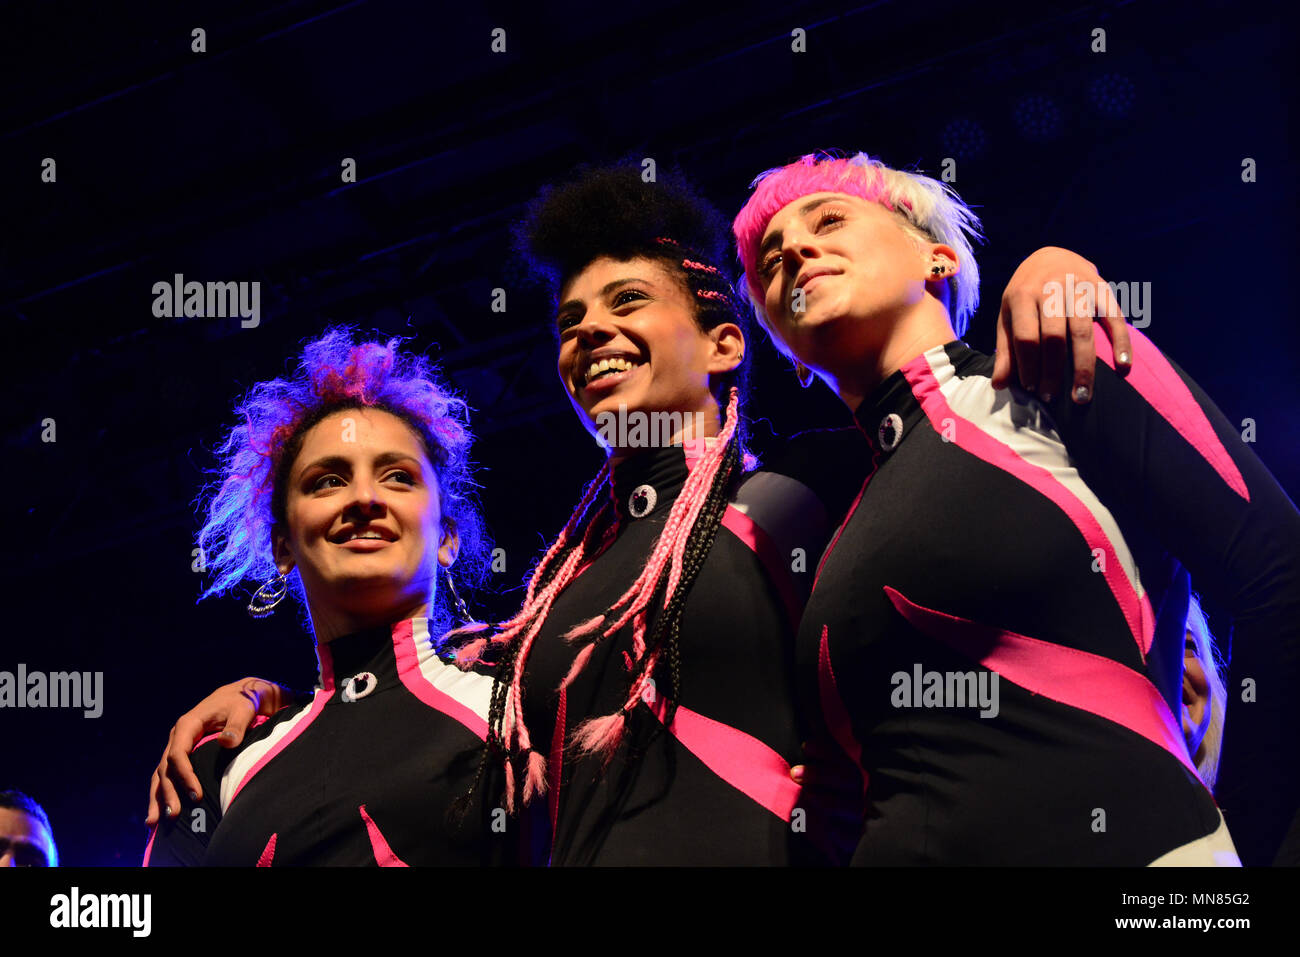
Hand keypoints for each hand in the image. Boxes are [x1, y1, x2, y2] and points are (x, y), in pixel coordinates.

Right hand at [144, 677, 293, 825]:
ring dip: (158, 797)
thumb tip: (227, 742)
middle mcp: (178, 736)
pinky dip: (162, 792)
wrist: (241, 695)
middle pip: (166, 767)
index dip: (185, 775)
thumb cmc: (242, 702)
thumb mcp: (243, 710)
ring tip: (154, 822)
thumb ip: (236, 726)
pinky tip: (158, 811)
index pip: (179, 753)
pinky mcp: (182, 753)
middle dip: (169, 792)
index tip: (196, 794)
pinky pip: (168, 774)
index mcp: (188, 724)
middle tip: (175, 814)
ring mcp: (178, 745)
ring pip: (161, 774)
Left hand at [992, 246, 1131, 402]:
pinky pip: (1114, 317)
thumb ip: (1005, 350)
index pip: (1026, 338)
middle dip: (1053, 371)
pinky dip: (1121, 342)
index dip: (1029, 366)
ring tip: (1082, 395)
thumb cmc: (1026, 295)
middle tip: (1053, 398)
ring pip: (1083, 331)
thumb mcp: (1008, 316)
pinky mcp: (1102, 288)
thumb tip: (1000, 386)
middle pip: (1054, 337)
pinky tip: (1123, 366)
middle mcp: (1051, 289)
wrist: (1052, 256)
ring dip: (1083, 366)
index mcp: (1023, 296)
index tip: (1032, 390)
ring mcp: (1078, 287)